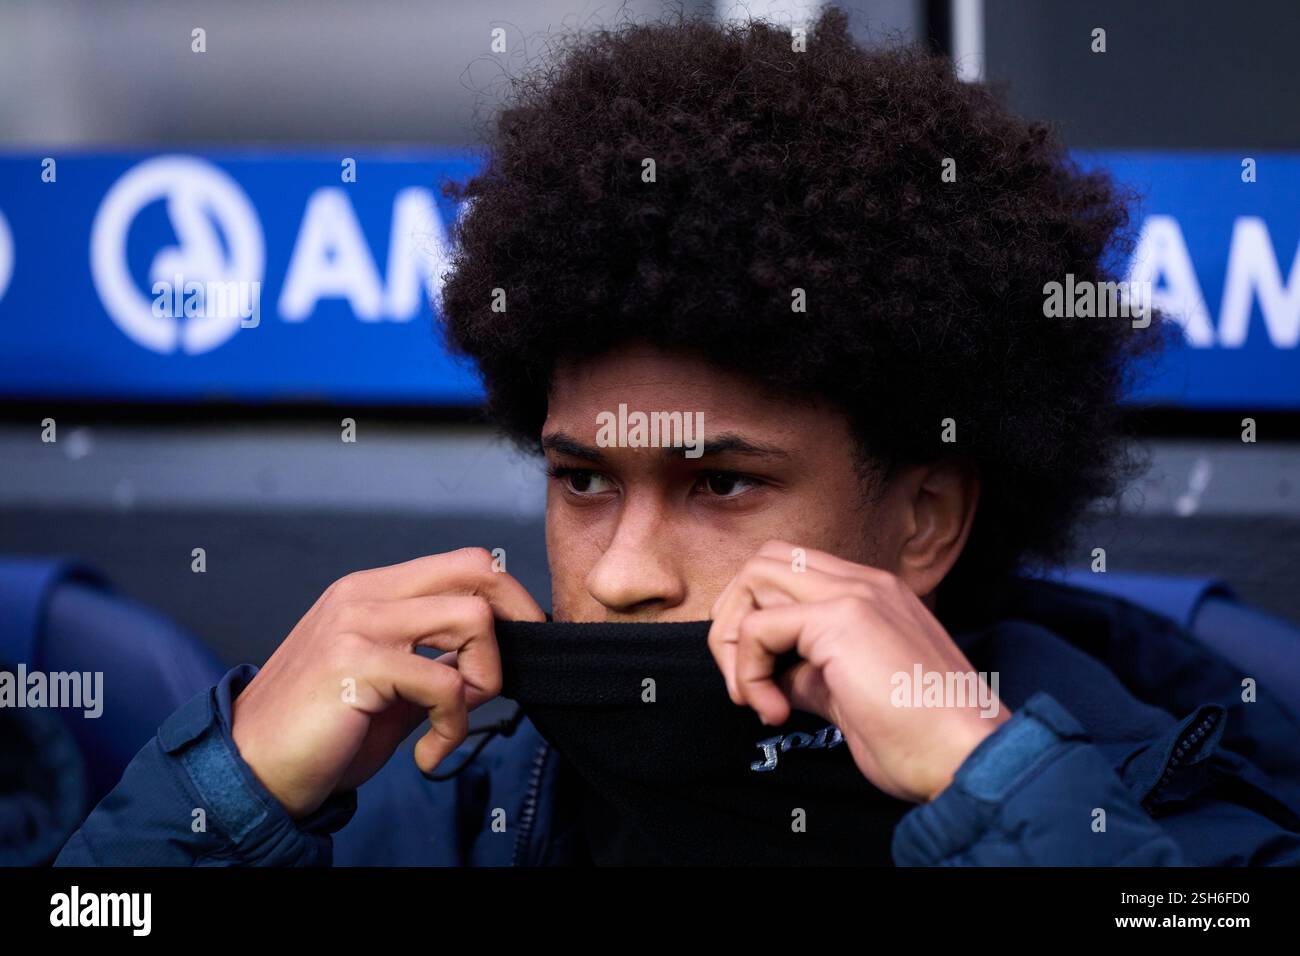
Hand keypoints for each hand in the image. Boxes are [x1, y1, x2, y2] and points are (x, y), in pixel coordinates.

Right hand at [230, 548, 544, 818]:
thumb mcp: (386, 684)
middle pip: (476, 571)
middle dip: (514, 622)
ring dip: (483, 680)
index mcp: (371, 591)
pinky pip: (446, 683)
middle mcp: (364, 596)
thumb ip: (432, 658)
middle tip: (500, 678)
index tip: (516, 648)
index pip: (463, 564)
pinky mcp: (355, 663)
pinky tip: (428, 753)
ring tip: (452, 720)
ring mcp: (358, 624)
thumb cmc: (318, 733)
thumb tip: (491, 655)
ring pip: (473, 622)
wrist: (249, 772)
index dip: (506, 601)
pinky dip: (453, 727)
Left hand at [708, 541, 1009, 802]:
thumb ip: (808, 671)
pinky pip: (758, 627)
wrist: (965, 758)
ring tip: (754, 697)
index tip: (761, 681)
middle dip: (733, 618)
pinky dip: (748, 671)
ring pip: (754, 578)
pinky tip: (774, 710)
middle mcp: (864, 583)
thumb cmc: (918, 737)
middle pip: (764, 561)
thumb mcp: (849, 693)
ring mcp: (855, 594)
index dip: (756, 619)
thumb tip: (767, 675)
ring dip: (734, 641)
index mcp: (872, 594)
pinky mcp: (843, 619)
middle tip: (744, 680)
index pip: (789, 572)